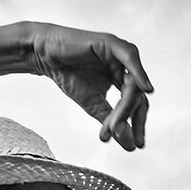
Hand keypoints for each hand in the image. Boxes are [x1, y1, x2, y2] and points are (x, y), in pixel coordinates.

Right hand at [27, 23, 153, 150]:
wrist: (45, 56)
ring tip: (114, 126)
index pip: (138, 103)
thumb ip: (112, 121)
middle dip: (133, 118)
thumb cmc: (68, 75)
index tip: (136, 146)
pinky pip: (131, 60)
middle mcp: (126, 66)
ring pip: (133, 84)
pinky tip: (146, 89)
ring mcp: (121, 53)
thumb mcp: (94, 104)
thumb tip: (131, 144)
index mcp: (123, 78)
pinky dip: (139, 75)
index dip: (138, 124)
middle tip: (125, 138)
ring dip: (126, 107)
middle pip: (139, 96)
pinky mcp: (112, 44)